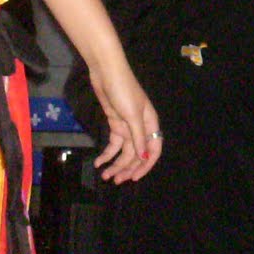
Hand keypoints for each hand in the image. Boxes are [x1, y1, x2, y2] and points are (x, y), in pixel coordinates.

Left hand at [86, 55, 163, 183]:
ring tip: (105, 175)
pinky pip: (113, 144)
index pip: (154, 150)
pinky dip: (107, 154)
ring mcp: (127, 126)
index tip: (134, 178)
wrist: (106, 73)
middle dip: (127, 168)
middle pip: (137, 154)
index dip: (146, 166)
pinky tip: (99, 162)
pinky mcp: (115, 123)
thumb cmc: (123, 91)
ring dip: (115, 164)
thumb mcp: (132, 115)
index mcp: (150, 124)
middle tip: (115, 180)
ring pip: (124, 151)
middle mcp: (141, 127)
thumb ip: (139, 137)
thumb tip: (144, 157)